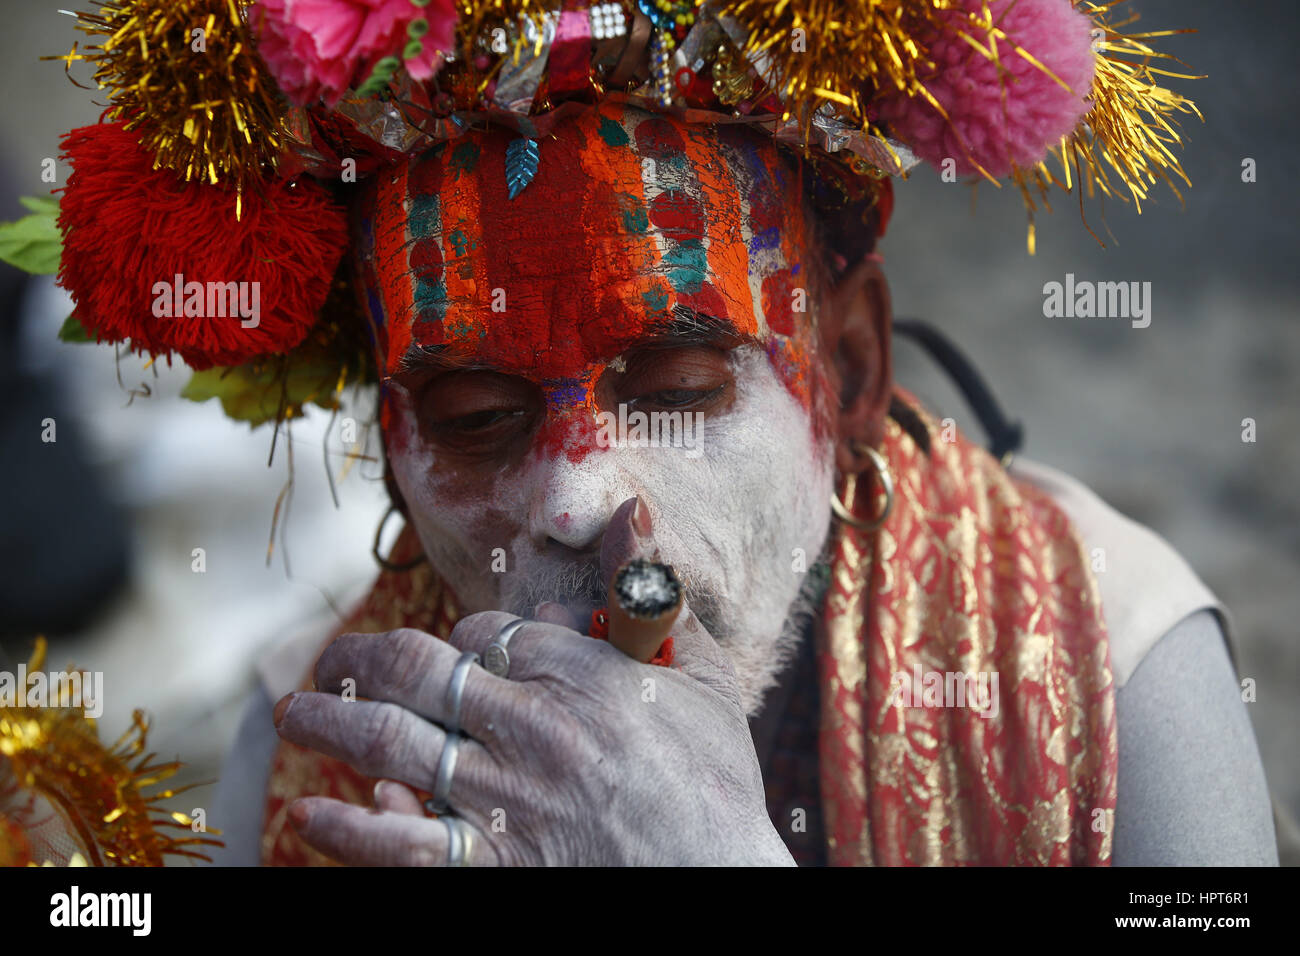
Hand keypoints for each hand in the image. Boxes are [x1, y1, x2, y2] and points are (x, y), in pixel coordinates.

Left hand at [272, 497, 793, 865]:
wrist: (720, 882)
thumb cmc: (718, 785)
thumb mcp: (702, 674)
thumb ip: (653, 594)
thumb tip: (629, 513)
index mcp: (576, 674)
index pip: (484, 633)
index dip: (459, 638)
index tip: (454, 652)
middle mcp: (528, 728)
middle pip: (416, 671)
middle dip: (361, 658)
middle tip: (330, 660)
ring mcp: (503, 799)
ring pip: (388, 742)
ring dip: (328, 721)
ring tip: (294, 714)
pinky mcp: (491, 866)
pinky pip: (400, 844)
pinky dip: (347, 827)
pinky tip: (309, 812)